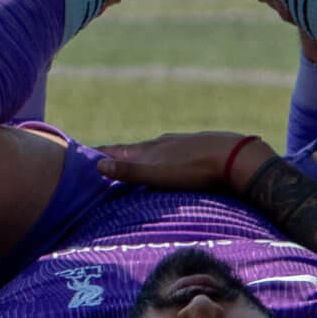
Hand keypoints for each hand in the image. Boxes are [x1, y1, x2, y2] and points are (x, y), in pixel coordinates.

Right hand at [96, 130, 275, 192]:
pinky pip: (171, 154)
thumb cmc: (194, 169)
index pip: (117, 150)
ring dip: (140, 157)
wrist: (233, 156)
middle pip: (133, 149)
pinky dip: (160, 159)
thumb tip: (98, 165)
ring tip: (132, 162)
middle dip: (118, 155)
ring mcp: (179, 144)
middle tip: (102, 159)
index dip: (101, 153)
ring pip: (153, 150)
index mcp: (149, 150)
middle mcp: (161, 143)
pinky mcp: (195, 149)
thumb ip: (131, 171)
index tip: (83, 154)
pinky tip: (167, 163)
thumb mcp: (158, 174)